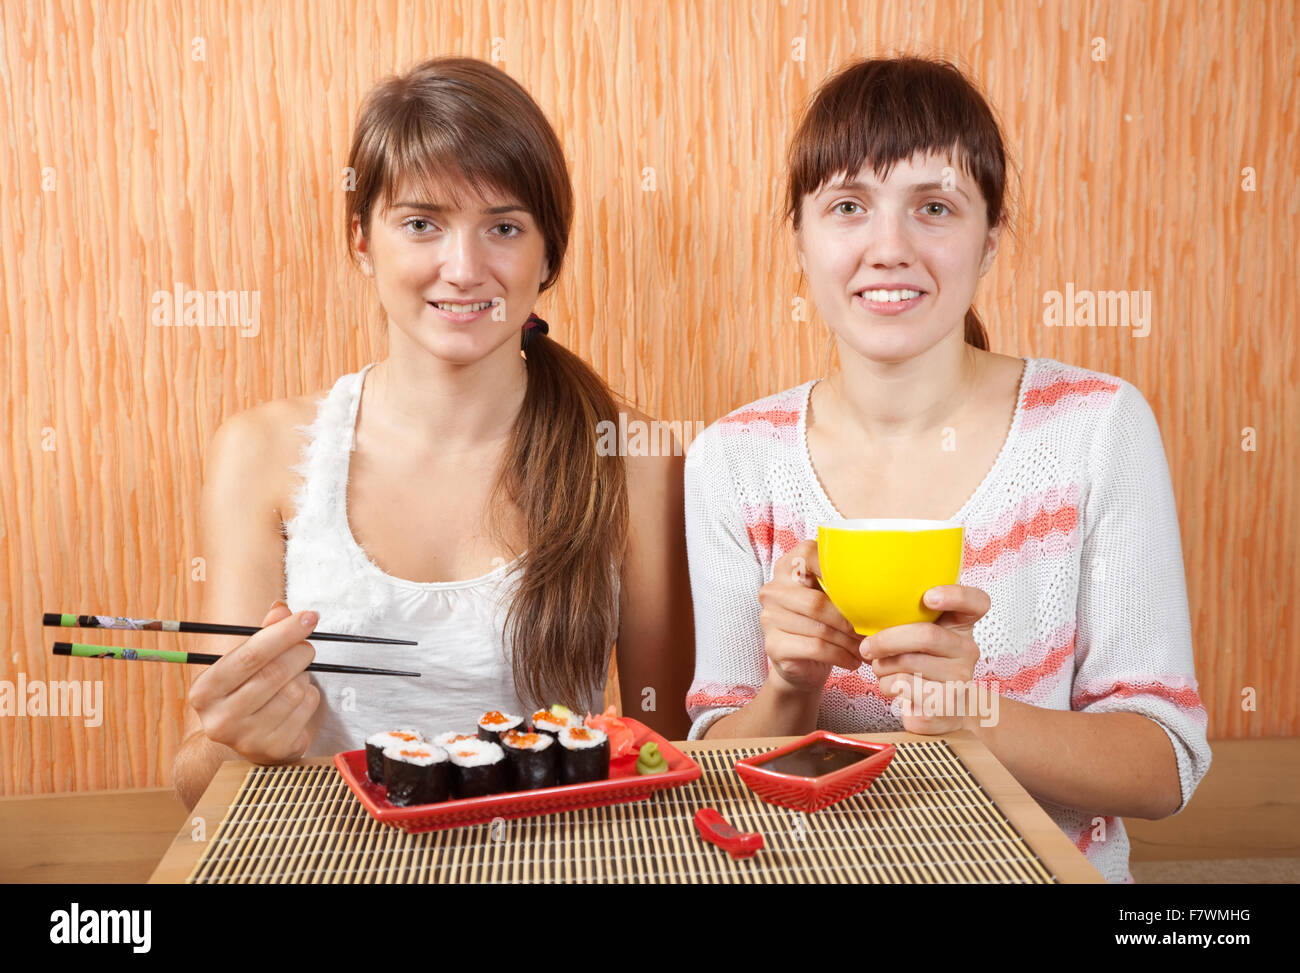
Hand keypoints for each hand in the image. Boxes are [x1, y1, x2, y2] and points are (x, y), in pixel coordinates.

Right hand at [188, 601, 322, 763]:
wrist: (248, 739)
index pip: (249, 655)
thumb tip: (281, 610)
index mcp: (205, 691)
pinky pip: (306, 708)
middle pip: (275, 673)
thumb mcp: (246, 662)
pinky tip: (298, 698)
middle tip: (306, 646)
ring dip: (303, 677)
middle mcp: (220, 718)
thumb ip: (264, 633)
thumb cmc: (246, 690)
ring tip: (294, 678)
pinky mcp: (274, 748)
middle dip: (299, 652)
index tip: (308, 617)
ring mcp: (247, 738)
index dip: (283, 633)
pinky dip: (310, 695)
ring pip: (294, 691)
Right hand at [758, 540, 863, 695]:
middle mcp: (773, 590)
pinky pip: (815, 648)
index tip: (862, 589)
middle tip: (868, 631)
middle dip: (848, 620)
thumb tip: (879, 585)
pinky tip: (852, 660)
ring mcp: (769, 618)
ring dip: (848, 641)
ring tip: (865, 648)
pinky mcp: (774, 645)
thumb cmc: (822, 623)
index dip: (837, 572)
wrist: (803, 663)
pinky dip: (840, 656)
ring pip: (819, 628)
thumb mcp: (832, 597)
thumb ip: (843, 584)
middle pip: (816, 603)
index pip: (809, 556)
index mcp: (787, 567)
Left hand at [863, 584, 988, 733]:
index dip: (955, 596)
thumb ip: (907, 615)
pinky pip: (903, 686)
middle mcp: (968, 650)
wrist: (939, 707)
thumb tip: (870, 604)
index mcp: (962, 625)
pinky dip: (886, 684)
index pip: (977, 602)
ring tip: (881, 667)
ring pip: (909, 663)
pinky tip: (891, 684)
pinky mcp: (945, 704)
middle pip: (927, 635)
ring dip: (882, 665)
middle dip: (887, 639)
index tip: (928, 597)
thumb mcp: (918, 633)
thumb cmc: (921, 661)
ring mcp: (961, 679)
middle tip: (867, 646)